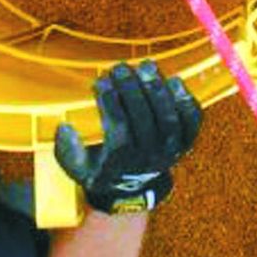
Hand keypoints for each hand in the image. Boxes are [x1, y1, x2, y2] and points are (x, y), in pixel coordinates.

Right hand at [54, 61, 201, 214]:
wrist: (132, 190)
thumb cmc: (102, 169)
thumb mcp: (78, 169)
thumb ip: (68, 150)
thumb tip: (64, 127)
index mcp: (122, 164)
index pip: (118, 131)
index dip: (110, 104)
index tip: (100, 81)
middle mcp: (149, 159)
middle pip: (145, 120)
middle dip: (132, 90)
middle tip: (119, 67)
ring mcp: (171, 151)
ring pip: (169, 118)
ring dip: (158, 89)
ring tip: (145, 66)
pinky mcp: (187, 142)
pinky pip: (192, 121)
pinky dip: (186, 100)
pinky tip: (174, 80)